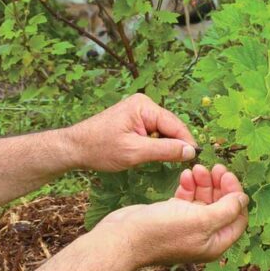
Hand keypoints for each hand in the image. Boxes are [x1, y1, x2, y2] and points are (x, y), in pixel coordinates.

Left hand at [65, 94, 197, 172]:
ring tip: (161, 161)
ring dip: (164, 146)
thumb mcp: (135, 152)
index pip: (176, 125)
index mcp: (145, 106)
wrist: (74, 148)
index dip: (187, 143)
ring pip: (163, 131)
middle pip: (171, 127)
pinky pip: (153, 133)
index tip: (195, 161)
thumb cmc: (100, 149)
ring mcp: (139, 112)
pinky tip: (149, 156)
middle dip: (175, 145)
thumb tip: (190, 151)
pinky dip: (155, 145)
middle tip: (180, 165)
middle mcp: (144, 105)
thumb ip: (165, 150)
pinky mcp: (134, 121)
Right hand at [98, 164, 248, 266]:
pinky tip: (185, 176)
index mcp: (215, 243)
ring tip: (197, 168)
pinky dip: (189, 187)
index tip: (226, 175)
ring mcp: (186, 227)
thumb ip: (227, 209)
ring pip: (204, 200)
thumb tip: (244, 199)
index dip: (236, 194)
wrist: (124, 237)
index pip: (237, 217)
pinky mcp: (171, 216)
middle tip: (215, 167)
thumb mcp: (202, 219)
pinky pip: (187, 199)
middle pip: (222, 207)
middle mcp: (203, 237)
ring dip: (203, 183)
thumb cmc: (162, 231)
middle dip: (220, 186)